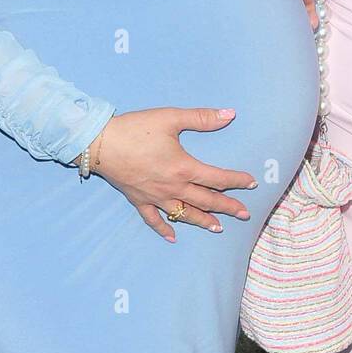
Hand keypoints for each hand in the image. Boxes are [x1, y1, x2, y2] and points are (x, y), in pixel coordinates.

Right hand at [90, 107, 257, 241]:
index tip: (252, 183)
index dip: (237, 180)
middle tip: (244, 214)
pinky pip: (154, 219)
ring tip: (218, 228)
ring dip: (203, 221)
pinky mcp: (139, 200)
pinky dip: (164, 228)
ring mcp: (155, 197)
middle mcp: (173, 187)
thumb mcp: (171, 118)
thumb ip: (202, 118)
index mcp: (183, 168)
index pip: (217, 178)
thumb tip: (230, 115)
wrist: (100, 142)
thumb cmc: (136, 129)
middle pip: (206, 200)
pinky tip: (173, 237)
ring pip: (184, 213)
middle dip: (227, 207)